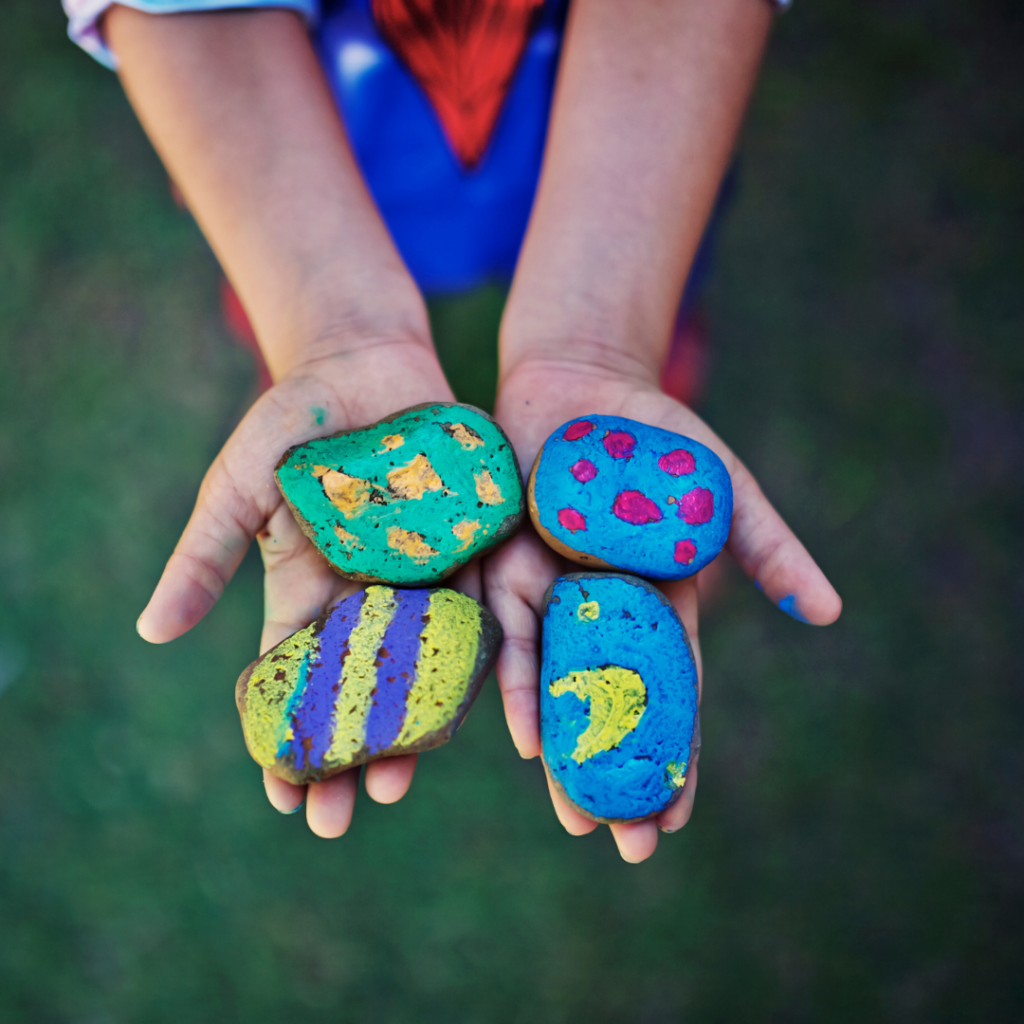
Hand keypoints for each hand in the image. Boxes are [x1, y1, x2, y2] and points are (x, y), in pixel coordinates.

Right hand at [136, 338, 465, 836]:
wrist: (364, 363)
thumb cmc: (292, 420)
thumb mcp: (240, 485)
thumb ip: (205, 557)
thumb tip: (151, 633)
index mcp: (309, 589)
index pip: (296, 679)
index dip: (287, 738)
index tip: (283, 798)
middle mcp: (369, 594)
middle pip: (362, 689)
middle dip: (352, 752)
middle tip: (346, 816)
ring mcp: (421, 574)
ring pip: (423, 664)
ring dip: (413, 724)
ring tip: (400, 781)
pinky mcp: (469, 545)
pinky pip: (478, 605)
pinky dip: (475, 653)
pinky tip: (473, 703)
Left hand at [485, 357, 841, 862]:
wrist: (579, 381)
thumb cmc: (659, 434)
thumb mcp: (723, 488)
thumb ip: (766, 547)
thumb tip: (828, 612)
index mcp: (653, 604)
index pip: (666, 696)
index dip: (672, 757)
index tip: (673, 821)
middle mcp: (596, 612)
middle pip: (605, 704)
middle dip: (611, 772)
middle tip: (617, 842)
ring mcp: (548, 591)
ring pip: (551, 681)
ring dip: (561, 745)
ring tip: (569, 807)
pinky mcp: (501, 563)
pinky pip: (501, 625)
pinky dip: (510, 673)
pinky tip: (514, 728)